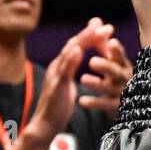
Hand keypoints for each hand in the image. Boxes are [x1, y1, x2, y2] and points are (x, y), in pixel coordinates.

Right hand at [25, 19, 115, 144]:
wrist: (45, 124)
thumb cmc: (58, 105)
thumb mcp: (68, 82)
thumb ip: (72, 66)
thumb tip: (78, 54)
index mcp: (62, 65)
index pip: (77, 45)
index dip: (90, 35)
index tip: (104, 26)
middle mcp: (57, 66)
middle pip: (74, 44)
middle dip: (90, 32)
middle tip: (105, 24)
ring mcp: (56, 74)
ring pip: (69, 52)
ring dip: (83, 40)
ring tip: (97, 30)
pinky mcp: (56, 85)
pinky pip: (63, 70)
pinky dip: (71, 59)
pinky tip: (79, 50)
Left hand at [77, 22, 130, 113]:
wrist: (131, 107)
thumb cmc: (120, 81)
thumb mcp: (114, 62)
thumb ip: (104, 44)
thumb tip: (96, 21)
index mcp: (123, 66)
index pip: (120, 57)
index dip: (117, 51)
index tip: (111, 43)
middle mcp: (124, 79)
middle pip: (117, 71)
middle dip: (105, 66)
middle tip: (92, 61)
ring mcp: (121, 94)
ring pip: (109, 88)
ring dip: (97, 84)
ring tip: (83, 79)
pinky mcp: (116, 108)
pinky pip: (104, 105)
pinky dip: (94, 102)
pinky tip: (81, 101)